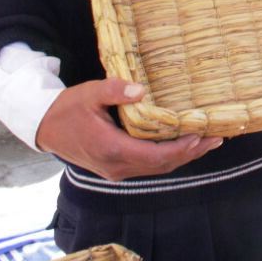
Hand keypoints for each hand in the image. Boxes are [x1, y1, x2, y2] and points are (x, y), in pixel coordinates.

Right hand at [35, 79, 222, 180]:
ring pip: (157, 168)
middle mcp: (117, 166)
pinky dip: (168, 157)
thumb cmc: (67, 108)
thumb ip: (113, 90)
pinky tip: (183, 146)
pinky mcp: (115, 167)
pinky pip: (148, 165)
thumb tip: (139, 90)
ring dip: (183, 156)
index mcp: (112, 149)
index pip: (155, 156)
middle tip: (217, 138)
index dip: (182, 149)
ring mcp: (116, 170)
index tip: (202, 136)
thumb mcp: (89, 93)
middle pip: (162, 165)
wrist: (44, 126)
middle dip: (191, 153)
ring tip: (208, 142)